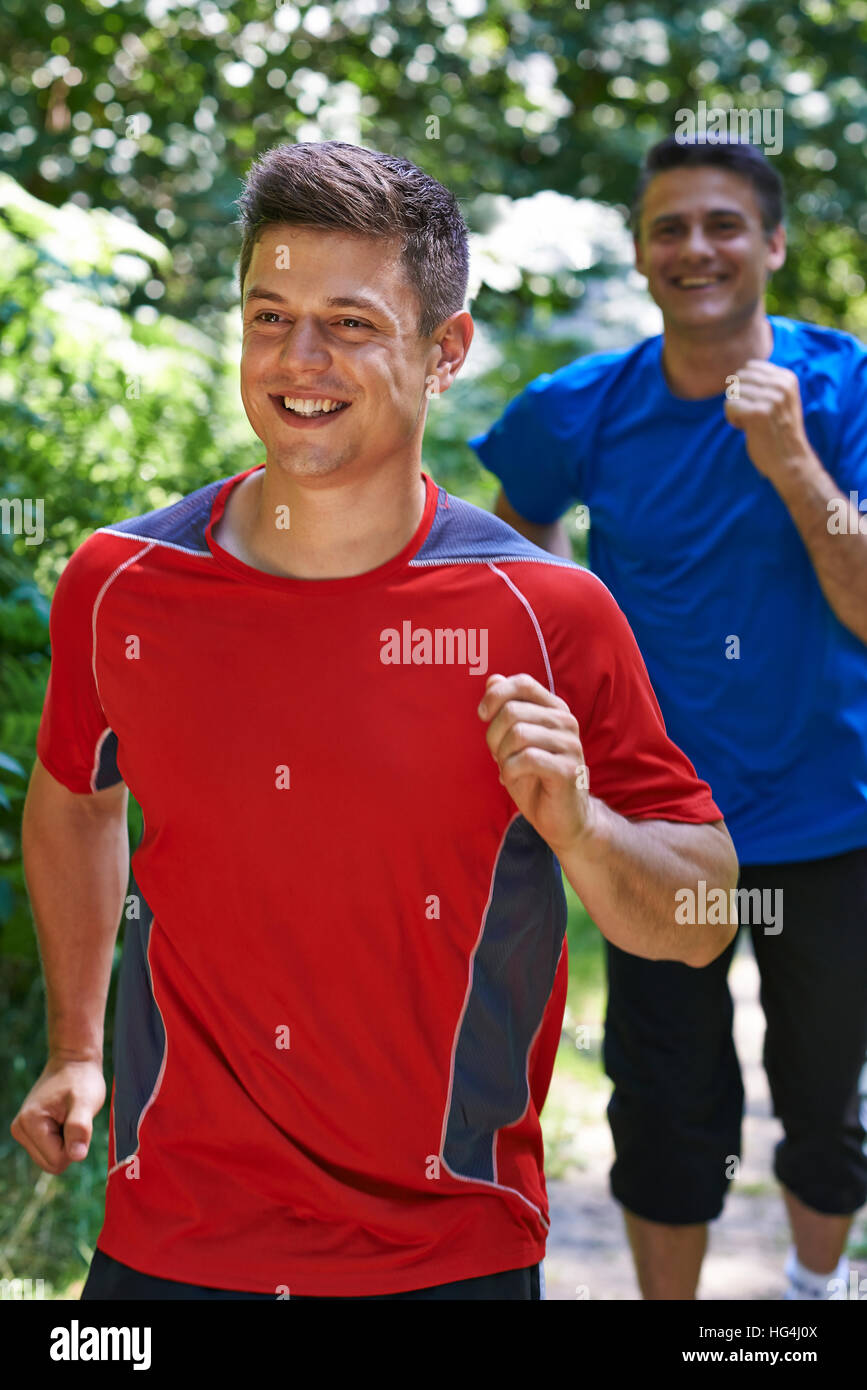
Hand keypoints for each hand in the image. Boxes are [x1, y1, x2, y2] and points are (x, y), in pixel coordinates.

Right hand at [10, 1057, 105, 1173]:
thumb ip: (80, 1128)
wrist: (73, 1063)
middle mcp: (19, 1129)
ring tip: (67, 1117)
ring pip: (49, 1160)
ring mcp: (21, 1131)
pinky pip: (48, 1152)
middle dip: (68, 1146)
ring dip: (65, 1142)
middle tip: (73, 1118)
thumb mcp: (86, 1101)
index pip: (56, 1161)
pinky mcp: (28, 1131)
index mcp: (29, 1123)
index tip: (77, 1120)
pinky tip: (62, 1119)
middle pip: (50, 1164)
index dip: (74, 1146)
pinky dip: (61, 1139)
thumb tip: (76, 1156)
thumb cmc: (81, 1080)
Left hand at [478, 672, 593, 854]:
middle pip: (513, 711)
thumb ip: (506, 709)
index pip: (523, 683)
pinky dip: (509, 771)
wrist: (563, 818)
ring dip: (502, 755)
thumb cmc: (535, 778)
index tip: (482, 715)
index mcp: (554, 709)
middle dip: (493, 735)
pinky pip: (526, 759)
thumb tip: (493, 679)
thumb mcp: (514, 742)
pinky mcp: (568, 770)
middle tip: (497, 755)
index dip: (496, 695)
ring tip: (507, 768)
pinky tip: (511, 779)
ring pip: (518, 734)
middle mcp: (566, 722)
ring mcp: (570, 746)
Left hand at [724, 359, 814, 482]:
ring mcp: (771, 398)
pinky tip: (747, 429)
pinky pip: (729, 406)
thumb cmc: (779, 431)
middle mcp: (781, 385)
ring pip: (732, 393)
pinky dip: (733, 420)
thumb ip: (765, 384)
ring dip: (736, 411)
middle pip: (739, 379)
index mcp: (787, 378)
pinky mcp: (758, 413)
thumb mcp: (780, 400)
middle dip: (739, 397)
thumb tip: (736, 374)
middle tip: (753, 415)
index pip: (750, 367)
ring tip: (752, 423)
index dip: (746, 387)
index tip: (758, 404)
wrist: (790, 461)